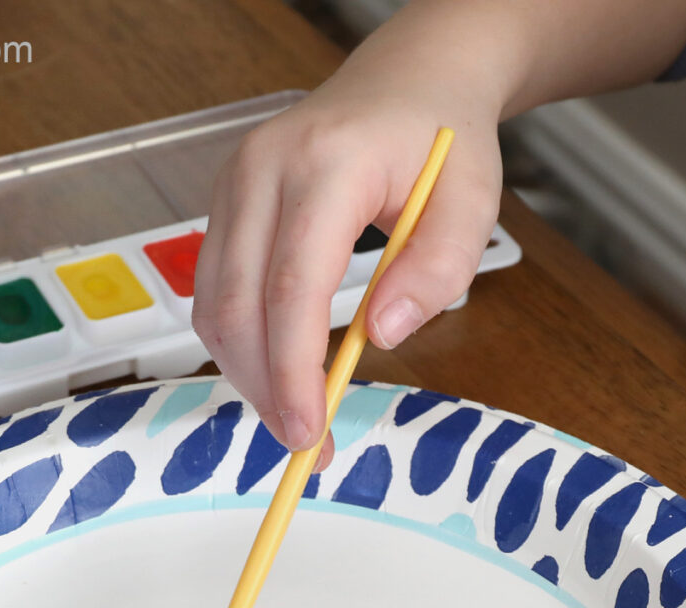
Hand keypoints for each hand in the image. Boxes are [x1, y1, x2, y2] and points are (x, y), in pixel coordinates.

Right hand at [192, 76, 502, 464]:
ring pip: (213, 306)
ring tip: (293, 418)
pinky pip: (213, 292)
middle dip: (264, 389)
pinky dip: (240, 345)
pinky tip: (276, 375)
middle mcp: (262, 170)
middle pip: (236, 305)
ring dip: (246, 375)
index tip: (310, 430)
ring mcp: (233, 185)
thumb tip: (381, 335)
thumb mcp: (472, 202)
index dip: (293, 371)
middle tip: (304, 445)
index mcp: (326, 165)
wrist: (405, 84)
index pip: (292, 287)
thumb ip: (438, 270)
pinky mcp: (225, 206)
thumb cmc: (438, 142)